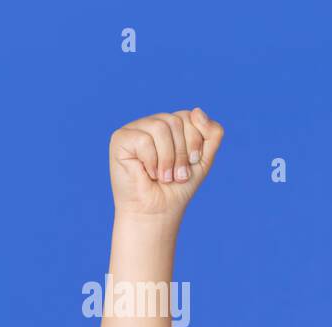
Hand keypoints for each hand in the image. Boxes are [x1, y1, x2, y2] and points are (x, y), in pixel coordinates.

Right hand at [108, 107, 223, 220]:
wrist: (158, 211)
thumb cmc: (177, 188)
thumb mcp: (202, 160)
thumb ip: (211, 134)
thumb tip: (197, 110)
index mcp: (171, 126)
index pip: (189, 116)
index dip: (195, 142)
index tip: (192, 164)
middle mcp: (152, 123)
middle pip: (176, 121)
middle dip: (182, 154)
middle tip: (177, 175)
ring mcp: (135, 129)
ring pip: (161, 127)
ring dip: (168, 159)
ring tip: (164, 176)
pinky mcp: (120, 138)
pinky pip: (144, 140)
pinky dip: (152, 161)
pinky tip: (148, 173)